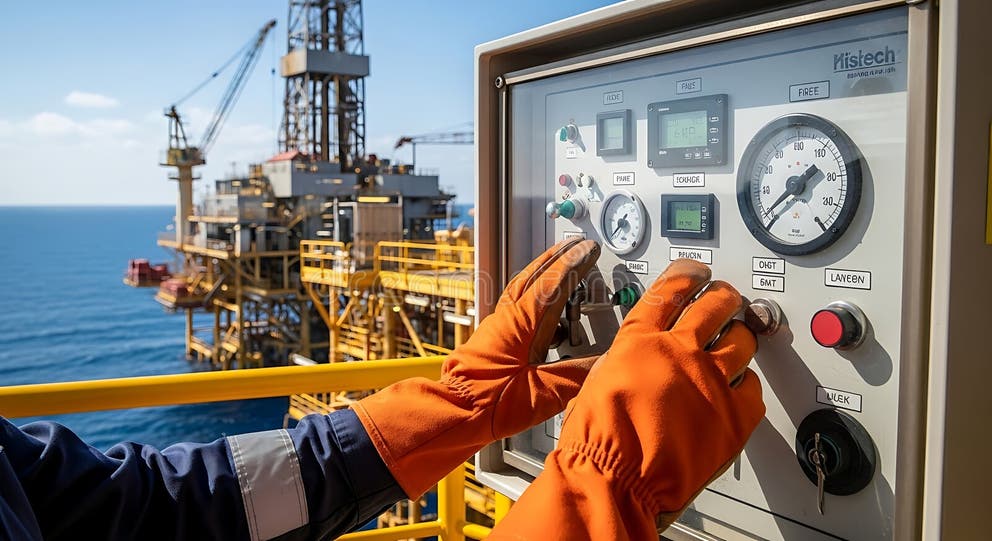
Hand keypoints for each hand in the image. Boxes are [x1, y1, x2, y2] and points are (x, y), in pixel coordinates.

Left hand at [353, 238, 600, 496]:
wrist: (452, 415)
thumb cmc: (489, 405)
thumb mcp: (543, 393)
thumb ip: (576, 375)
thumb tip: (605, 363)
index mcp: (520, 323)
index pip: (553, 283)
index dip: (574, 264)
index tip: (589, 248)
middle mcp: (506, 318)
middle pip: (534, 276)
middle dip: (557, 257)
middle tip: (576, 242)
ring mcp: (497, 327)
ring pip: (522, 288)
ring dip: (544, 273)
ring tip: (562, 264)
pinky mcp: (492, 340)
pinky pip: (516, 306)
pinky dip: (534, 296)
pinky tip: (545, 309)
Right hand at [491, 259, 763, 539]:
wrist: (618, 478)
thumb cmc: (598, 439)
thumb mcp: (597, 382)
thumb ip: (624, 361)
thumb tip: (633, 358)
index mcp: (641, 340)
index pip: (671, 290)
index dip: (687, 273)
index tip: (695, 271)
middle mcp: (679, 353)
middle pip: (714, 305)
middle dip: (723, 296)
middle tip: (725, 297)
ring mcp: (711, 382)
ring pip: (742, 340)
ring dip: (741, 335)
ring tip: (739, 338)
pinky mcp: (733, 415)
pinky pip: (754, 389)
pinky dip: (748, 386)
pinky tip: (741, 388)